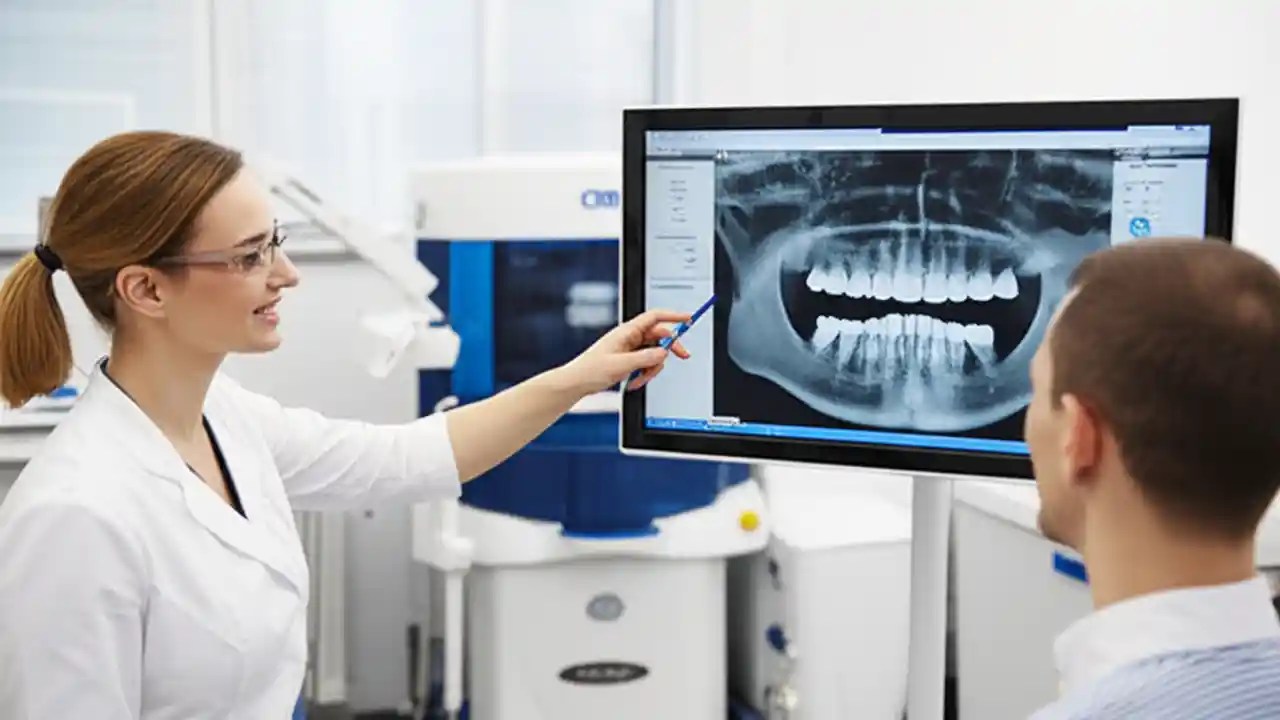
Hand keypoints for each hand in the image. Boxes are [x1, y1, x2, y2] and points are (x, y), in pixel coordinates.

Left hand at [556, 309, 692, 395]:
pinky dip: (645, 374)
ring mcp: (630, 349)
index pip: (655, 317)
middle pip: (660, 337)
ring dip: (653, 368)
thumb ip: (645, 357)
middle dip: (670, 348)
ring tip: (641, 380)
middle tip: (683, 356)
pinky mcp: (629, 361)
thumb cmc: (591, 370)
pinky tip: (635, 382)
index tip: (688, 319)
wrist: (578, 383)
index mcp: (627, 331)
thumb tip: (664, 352)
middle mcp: (630, 338)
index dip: (673, 316)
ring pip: (654, 353)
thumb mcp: (621, 364)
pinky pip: (646, 364)